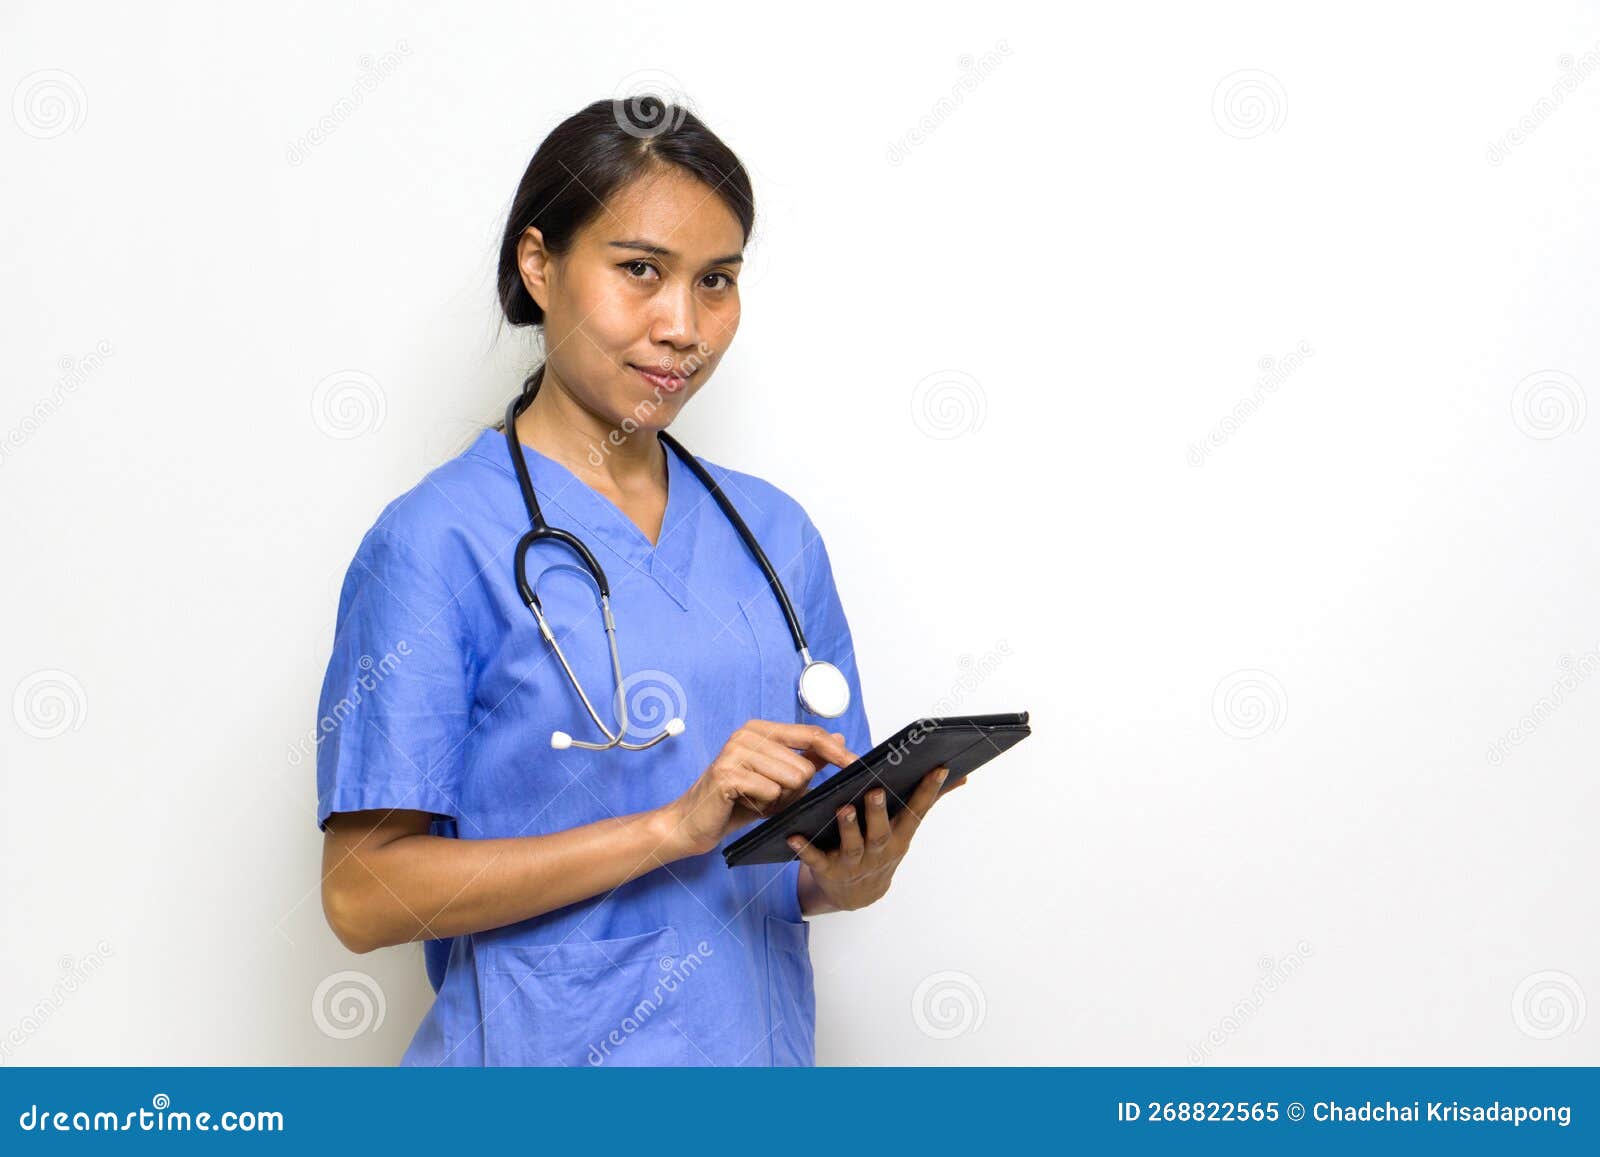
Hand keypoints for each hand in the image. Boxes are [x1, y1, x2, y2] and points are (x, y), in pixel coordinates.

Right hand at [655, 721, 856, 858]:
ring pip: (792, 779)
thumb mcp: (776, 780)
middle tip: (771, 799)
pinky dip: (764, 807)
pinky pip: (771, 792)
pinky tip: (747, 806)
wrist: (692, 824)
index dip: (837, 751)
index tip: (857, 764)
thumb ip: (806, 758)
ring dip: (780, 801)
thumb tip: (838, 739)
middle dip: (795, 792)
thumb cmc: (735, 802)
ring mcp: (735, 752)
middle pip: (804, 765)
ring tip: (758, 802)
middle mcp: (747, 734)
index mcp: (760, 730)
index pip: (811, 734)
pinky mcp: (727, 774)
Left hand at [789, 765, 964, 912]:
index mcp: (898, 836)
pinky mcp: (828, 871)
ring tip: (842, 809)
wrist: (856, 896)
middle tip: (875, 791)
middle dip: (879, 812)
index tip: (938, 768)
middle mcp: (879, 850)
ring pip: (852, 845)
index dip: (928, 791)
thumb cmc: (882, 850)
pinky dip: (804, 850)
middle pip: (880, 831)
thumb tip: (962, 775)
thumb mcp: (905, 829)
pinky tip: (793, 836)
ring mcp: (854, 863)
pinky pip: (815, 860)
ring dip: (847, 827)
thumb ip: (927, 800)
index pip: (916, 811)